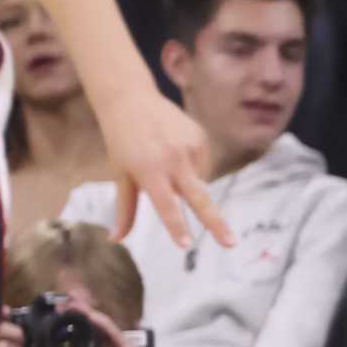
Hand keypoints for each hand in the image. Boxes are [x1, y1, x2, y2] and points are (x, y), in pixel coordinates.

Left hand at [33, 303, 158, 346]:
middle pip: (93, 320)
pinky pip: (112, 330)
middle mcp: (109, 340)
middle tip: (62, 302)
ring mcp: (118, 340)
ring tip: (73, 305)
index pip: (87, 328)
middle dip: (79, 310)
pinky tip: (91, 317)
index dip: (75, 318)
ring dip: (88, 312)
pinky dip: (102, 322)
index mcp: (101, 346)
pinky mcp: (125, 344)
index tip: (58, 312)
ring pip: (102, 321)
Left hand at [90, 83, 233, 250]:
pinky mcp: (201, 137)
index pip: (166, 205)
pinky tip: (175, 154)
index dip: (176, 226)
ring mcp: (191, 146)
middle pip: (200, 198)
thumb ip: (124, 210)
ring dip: (189, 186)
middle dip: (216, 223)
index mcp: (150, 172)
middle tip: (231, 244)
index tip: (186, 245)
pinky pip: (203, 165)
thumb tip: (115, 240)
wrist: (133, 101)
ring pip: (199, 182)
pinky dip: (193, 170)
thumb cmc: (121, 143)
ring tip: (164, 164)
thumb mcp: (121, 176)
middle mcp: (174, 160)